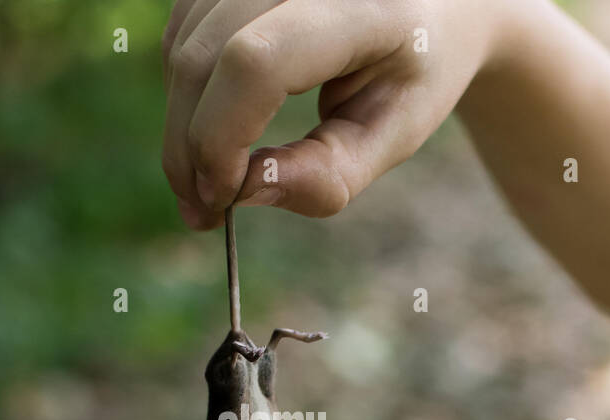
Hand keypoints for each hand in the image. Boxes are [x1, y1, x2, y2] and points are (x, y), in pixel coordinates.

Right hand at [161, 0, 500, 229]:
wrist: (429, 4)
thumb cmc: (414, 71)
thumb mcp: (394, 132)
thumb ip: (329, 172)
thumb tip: (242, 193)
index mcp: (362, 6)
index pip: (258, 61)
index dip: (222, 136)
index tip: (220, 200)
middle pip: (205, 56)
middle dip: (189, 146)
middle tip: (200, 210)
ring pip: (181, 47)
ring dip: (182, 124)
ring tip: (210, 177)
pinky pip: (180, 34)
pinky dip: (186, 93)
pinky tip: (215, 125)